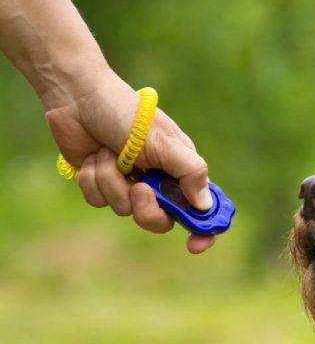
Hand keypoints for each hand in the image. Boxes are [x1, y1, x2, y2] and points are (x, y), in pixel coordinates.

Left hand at [45, 68, 215, 253]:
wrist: (79, 98)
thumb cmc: (128, 114)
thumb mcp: (165, 142)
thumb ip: (190, 173)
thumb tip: (205, 205)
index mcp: (181, 170)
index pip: (201, 208)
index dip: (202, 229)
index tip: (195, 245)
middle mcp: (158, 181)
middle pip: (161, 220)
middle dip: (146, 208)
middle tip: (139, 188)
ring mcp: (129, 183)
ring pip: (124, 210)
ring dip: (112, 182)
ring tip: (108, 154)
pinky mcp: (102, 184)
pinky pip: (99, 201)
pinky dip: (93, 180)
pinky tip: (93, 157)